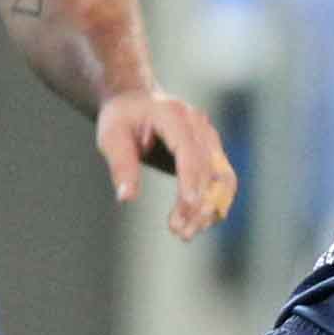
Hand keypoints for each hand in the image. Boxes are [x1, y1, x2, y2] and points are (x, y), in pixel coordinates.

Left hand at [95, 88, 237, 239]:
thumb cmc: (122, 118)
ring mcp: (210, 138)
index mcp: (174, 114)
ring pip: (222, 179)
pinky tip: (197, 223)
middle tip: (179, 231)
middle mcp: (199, 125)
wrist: (136, 102)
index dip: (191, 178)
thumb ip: (121, 165)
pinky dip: (212, 204)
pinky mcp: (213, 152)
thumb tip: (127, 197)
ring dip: (209, 208)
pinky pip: (221, 182)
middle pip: (209, 169)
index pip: (190, 150)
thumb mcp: (111, 137)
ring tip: (187, 233)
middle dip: (198, 203)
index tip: (188, 205)